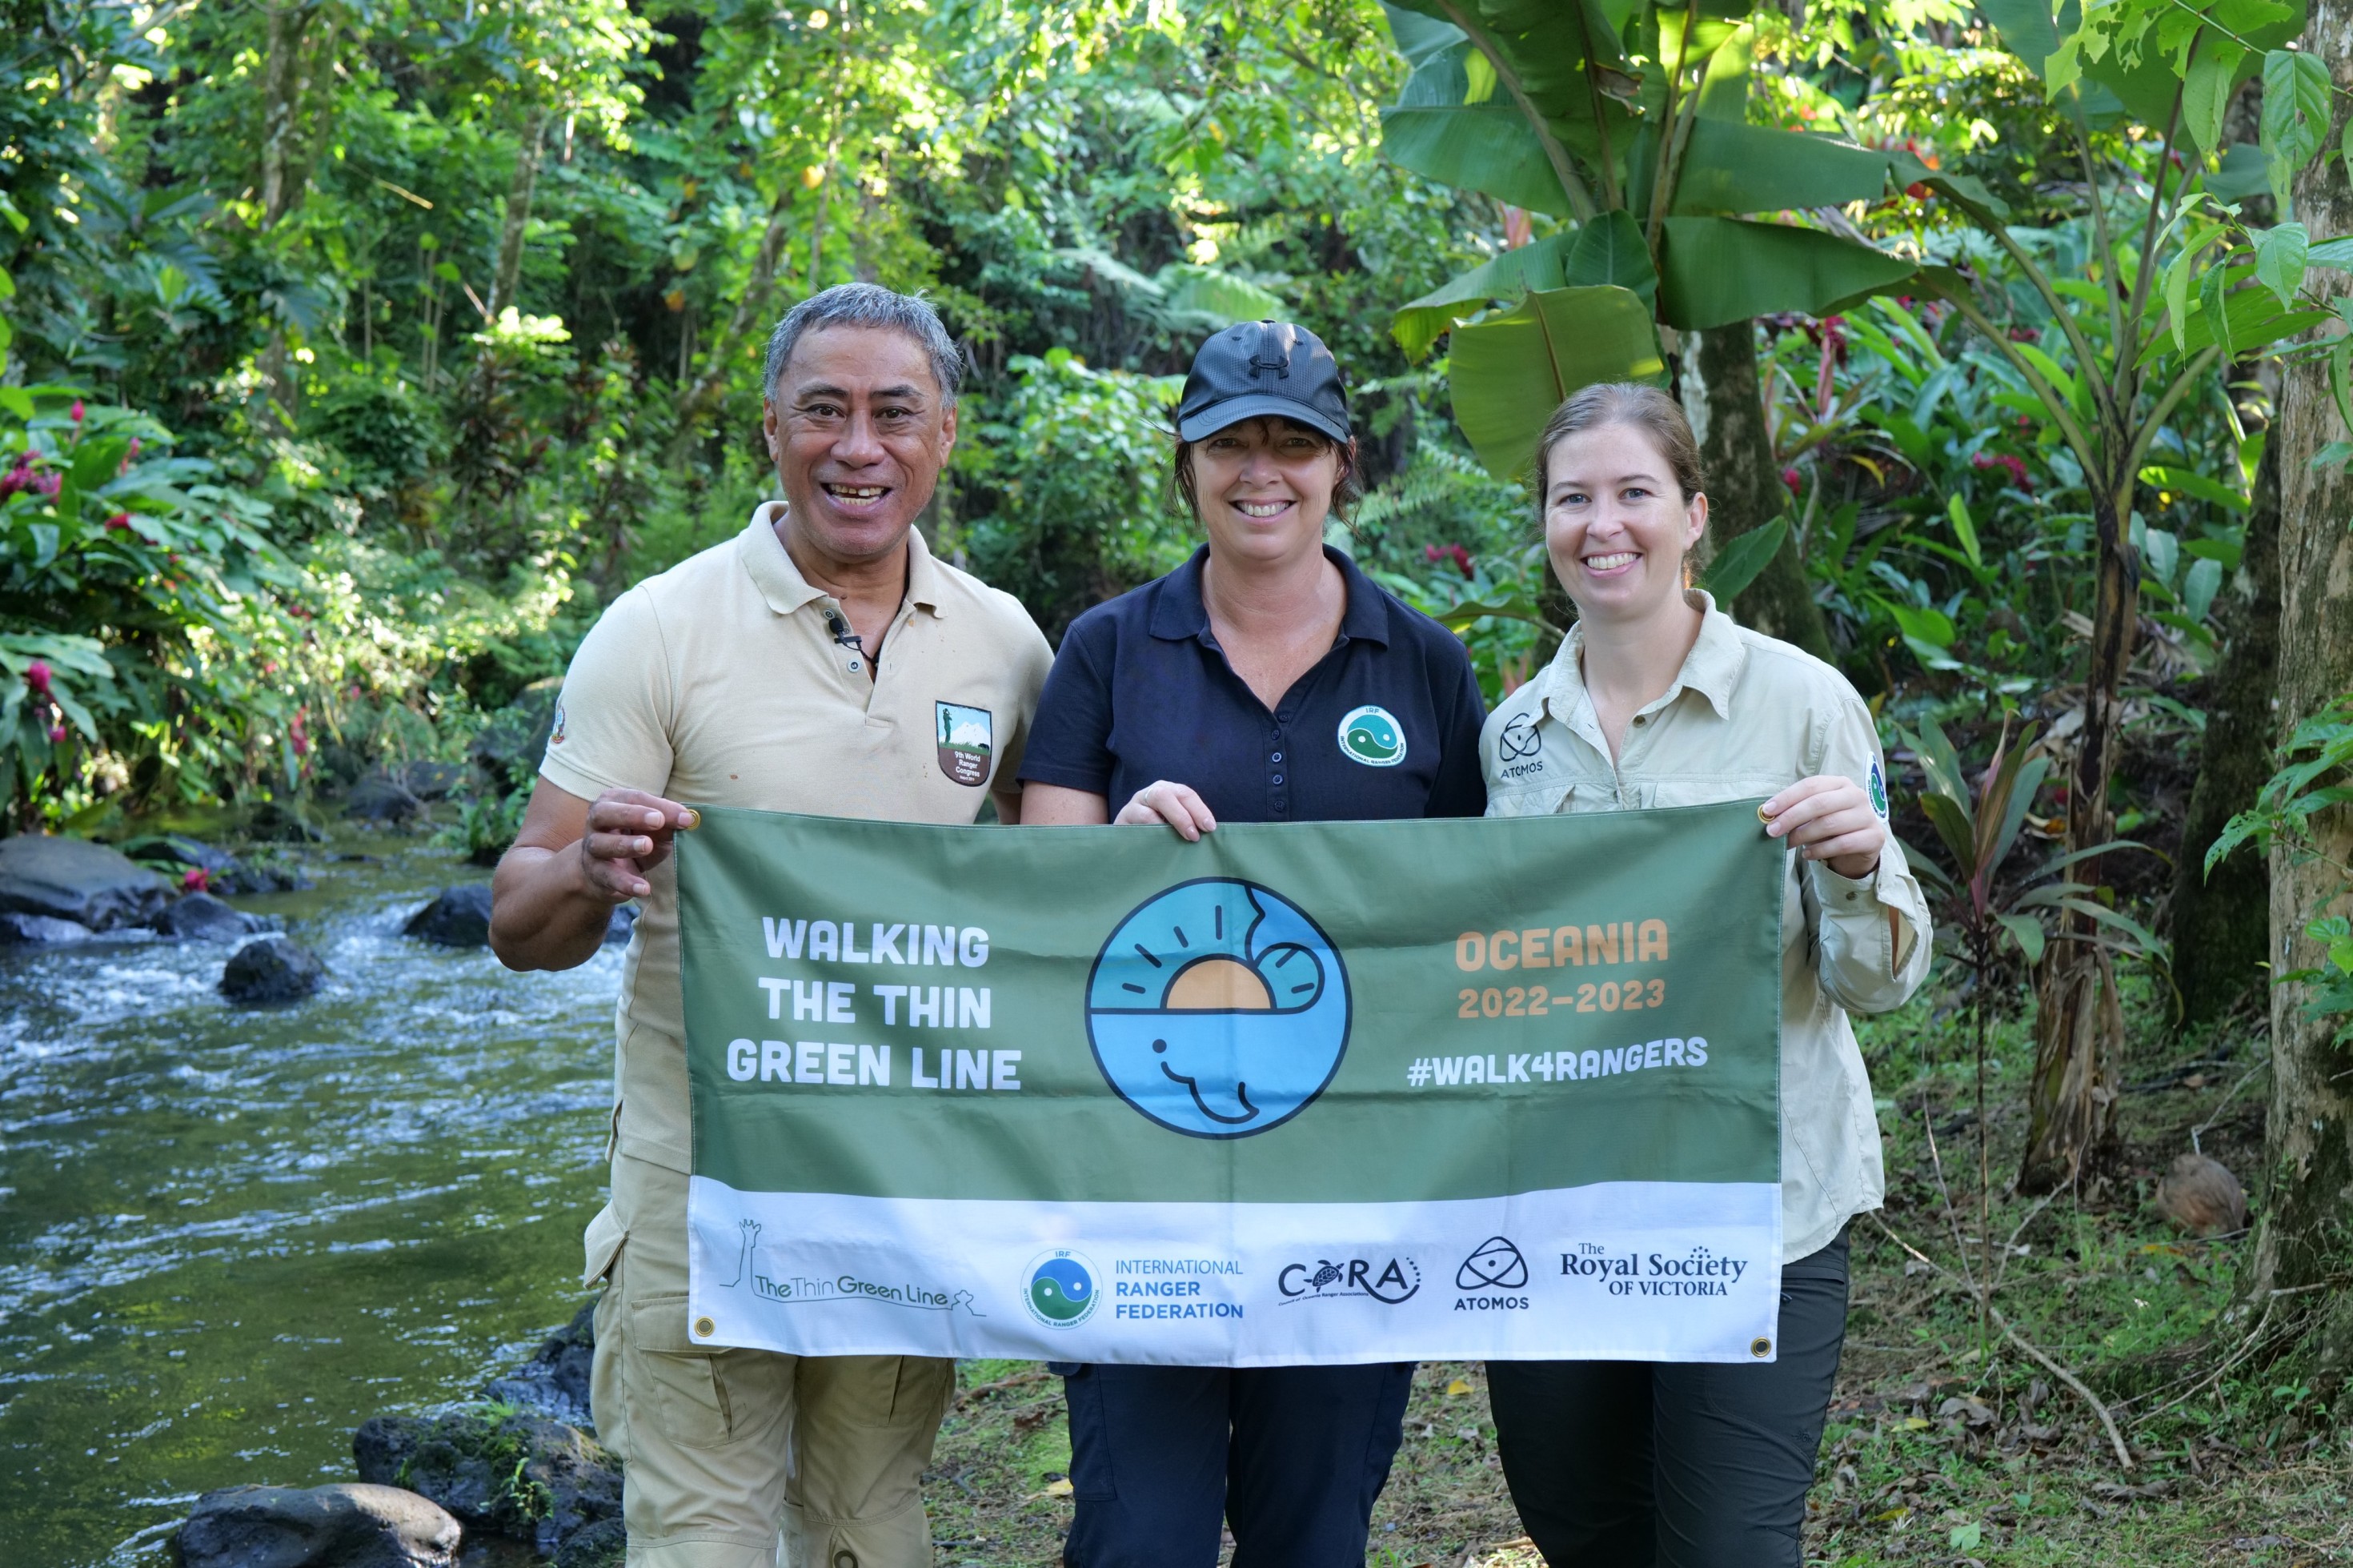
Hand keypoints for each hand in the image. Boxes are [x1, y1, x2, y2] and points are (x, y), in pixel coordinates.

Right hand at [578, 788, 697, 900]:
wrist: (609, 873)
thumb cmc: (635, 840)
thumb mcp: (654, 829)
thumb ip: (668, 822)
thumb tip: (688, 819)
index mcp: (613, 802)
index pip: (634, 798)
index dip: (660, 806)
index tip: (685, 818)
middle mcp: (596, 822)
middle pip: (605, 813)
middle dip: (632, 816)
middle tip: (658, 821)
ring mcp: (592, 848)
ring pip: (600, 844)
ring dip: (625, 844)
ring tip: (647, 846)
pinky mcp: (594, 873)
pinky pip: (607, 877)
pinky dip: (625, 882)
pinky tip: (644, 888)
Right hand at [1115, 780, 1216, 841]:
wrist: (1126, 841)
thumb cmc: (1156, 833)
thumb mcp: (1172, 826)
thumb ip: (1188, 824)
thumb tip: (1209, 834)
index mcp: (1168, 791)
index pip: (1186, 794)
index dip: (1199, 809)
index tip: (1210, 827)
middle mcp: (1152, 792)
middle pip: (1168, 794)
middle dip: (1185, 814)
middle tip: (1195, 836)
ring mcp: (1136, 802)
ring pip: (1155, 800)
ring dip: (1170, 819)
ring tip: (1180, 839)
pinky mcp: (1123, 815)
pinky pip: (1139, 816)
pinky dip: (1152, 827)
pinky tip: (1161, 840)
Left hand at [1761, 774, 1883, 880]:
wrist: (1859, 847)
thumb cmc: (1830, 825)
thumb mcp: (1813, 814)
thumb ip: (1795, 810)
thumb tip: (1767, 815)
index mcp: (1839, 783)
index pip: (1811, 785)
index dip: (1787, 797)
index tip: (1766, 811)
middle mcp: (1856, 795)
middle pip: (1819, 803)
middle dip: (1791, 817)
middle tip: (1771, 831)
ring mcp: (1868, 816)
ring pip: (1830, 824)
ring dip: (1803, 835)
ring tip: (1787, 844)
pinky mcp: (1875, 837)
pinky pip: (1843, 844)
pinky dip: (1820, 850)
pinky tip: (1807, 855)